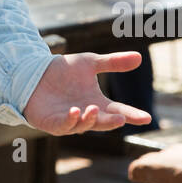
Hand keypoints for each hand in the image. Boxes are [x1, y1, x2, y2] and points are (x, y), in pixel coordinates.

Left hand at [23, 52, 152, 133]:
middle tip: (121, 118)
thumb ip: (113, 62)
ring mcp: (70, 121)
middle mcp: (86, 114)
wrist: (35, 71)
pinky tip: (75, 111)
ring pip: (83, 125)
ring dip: (90, 119)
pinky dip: (70, 121)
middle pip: (103, 122)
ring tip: (93, 109)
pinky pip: (63, 126)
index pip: (118, 111)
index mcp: (97, 103)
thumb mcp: (91, 63)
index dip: (132, 115)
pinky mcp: (53, 123)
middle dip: (111, 122)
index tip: (146, 117)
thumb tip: (139, 57)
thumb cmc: (64, 70)